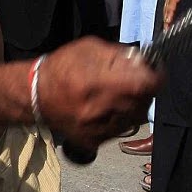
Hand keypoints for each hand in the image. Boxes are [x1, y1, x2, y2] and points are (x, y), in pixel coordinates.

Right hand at [35, 39, 159, 151]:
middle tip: (133, 80)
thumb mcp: (90, 49)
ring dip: (133, 105)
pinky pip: (121, 129)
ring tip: (117, 93)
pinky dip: (121, 117)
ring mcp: (97, 130)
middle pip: (143, 103)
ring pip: (135, 119)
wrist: (36, 97)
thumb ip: (120, 56)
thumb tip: (144, 63)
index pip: (145, 86)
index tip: (155, 72)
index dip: (155, 77)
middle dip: (143, 90)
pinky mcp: (94, 142)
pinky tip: (107, 107)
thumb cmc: (62, 68)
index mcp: (98, 84)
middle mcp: (99, 111)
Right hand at [163, 0, 191, 28]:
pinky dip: (166, 12)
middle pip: (168, 5)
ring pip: (166, 5)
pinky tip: (167, 20)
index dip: (171, 9)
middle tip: (167, 29)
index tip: (169, 18)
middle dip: (166, 17)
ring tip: (166, 29)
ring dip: (165, 16)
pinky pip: (167, 3)